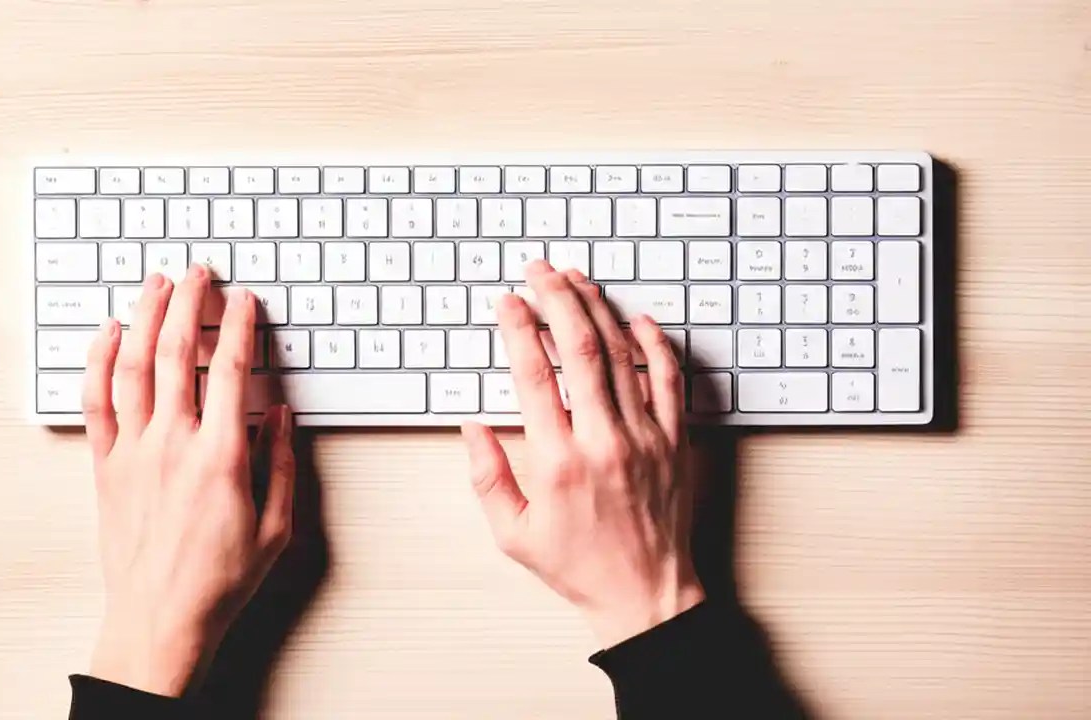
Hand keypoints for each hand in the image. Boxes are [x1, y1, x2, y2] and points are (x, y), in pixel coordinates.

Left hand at [80, 266, 294, 695]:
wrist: (161, 620)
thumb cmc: (219, 580)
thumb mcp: (276, 527)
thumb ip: (281, 464)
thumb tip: (277, 414)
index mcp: (220, 456)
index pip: (231, 371)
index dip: (240, 327)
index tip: (245, 301)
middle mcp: (173, 444)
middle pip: (177, 353)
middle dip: (189, 303)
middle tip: (198, 273)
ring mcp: (133, 452)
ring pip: (133, 366)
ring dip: (143, 317)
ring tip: (155, 284)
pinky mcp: (106, 467)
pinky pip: (97, 402)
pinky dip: (99, 362)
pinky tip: (107, 335)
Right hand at [461, 261, 703, 647]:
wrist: (646, 595)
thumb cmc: (578, 566)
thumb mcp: (512, 534)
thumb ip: (487, 477)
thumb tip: (472, 427)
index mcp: (558, 462)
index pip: (534, 375)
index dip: (518, 329)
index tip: (507, 302)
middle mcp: (603, 441)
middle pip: (580, 349)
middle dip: (557, 299)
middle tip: (540, 271)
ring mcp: (645, 437)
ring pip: (623, 354)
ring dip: (598, 309)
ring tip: (578, 280)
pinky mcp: (675, 440)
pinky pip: (670, 379)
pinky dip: (655, 343)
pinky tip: (638, 319)